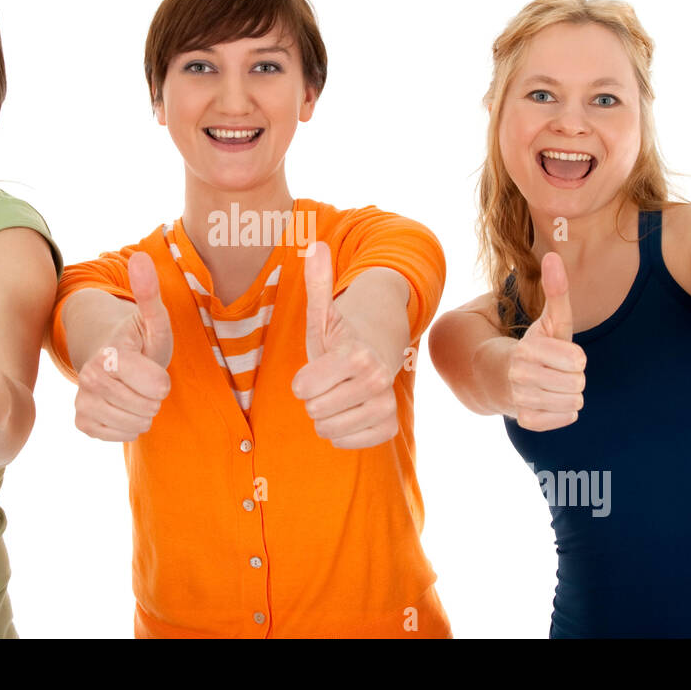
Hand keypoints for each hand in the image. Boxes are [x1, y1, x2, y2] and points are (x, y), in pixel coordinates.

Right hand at [73, 251, 172, 441]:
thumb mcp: (153, 319)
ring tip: (135, 391)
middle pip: (148, 406)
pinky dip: (129, 426)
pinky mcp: (81, 421)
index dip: (163, 380)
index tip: (152, 364)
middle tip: (143, 378)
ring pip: (136, 424)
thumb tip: (142, 257)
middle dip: (153, 395)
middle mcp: (90, 377)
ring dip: (144, 411)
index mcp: (110, 353)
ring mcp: (83, 400)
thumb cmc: (139, 339)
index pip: (156, 386)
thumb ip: (149, 293)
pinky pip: (120, 436)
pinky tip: (123, 406)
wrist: (110, 357)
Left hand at [291, 240, 398, 448]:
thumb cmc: (341, 336)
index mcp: (356, 355)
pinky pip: (346, 444)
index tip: (317, 366)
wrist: (376, 354)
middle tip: (330, 379)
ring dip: (326, 414)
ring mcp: (385, 406)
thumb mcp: (324, 312)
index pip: (303, 389)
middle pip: (314, 410)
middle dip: (314, 397)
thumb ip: (318, 283)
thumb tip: (314, 245)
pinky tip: (350, 410)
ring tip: (339, 393)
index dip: (302, 379)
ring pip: (327, 430)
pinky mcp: (388, 427)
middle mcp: (377, 381)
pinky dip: (341, 432)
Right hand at [508, 252, 586, 430]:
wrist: (496, 376)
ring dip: (569, 394)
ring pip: (575, 403)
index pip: (578, 361)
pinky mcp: (527, 422)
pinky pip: (568, 419)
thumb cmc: (532, 346)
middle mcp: (521, 377)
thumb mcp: (548, 320)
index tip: (560, 353)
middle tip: (556, 370)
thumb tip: (554, 255)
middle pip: (578, 383)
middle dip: (573, 376)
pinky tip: (548, 400)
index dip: (575, 357)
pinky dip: (563, 411)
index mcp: (527, 351)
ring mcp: (522, 402)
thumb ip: (556, 290)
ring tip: (552, 384)